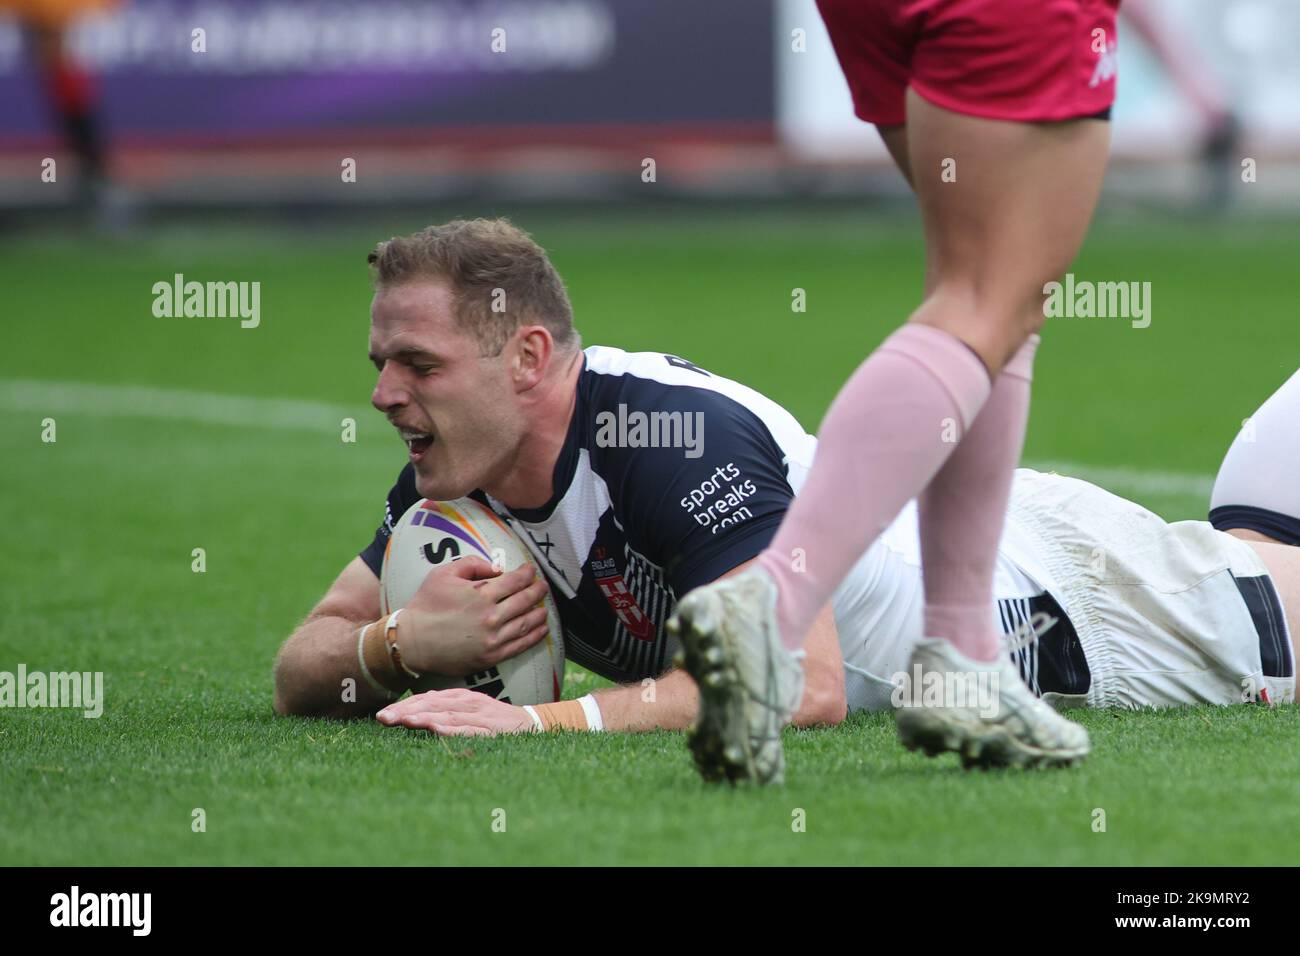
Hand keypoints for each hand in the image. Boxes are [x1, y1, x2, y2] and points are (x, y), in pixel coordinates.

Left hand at [375, 688, 534, 736]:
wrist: (533, 724)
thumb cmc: (496, 720)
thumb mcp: (470, 709)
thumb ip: (447, 708)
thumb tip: (419, 707)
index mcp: (461, 697)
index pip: (427, 699)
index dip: (403, 705)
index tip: (382, 714)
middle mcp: (469, 702)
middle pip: (432, 705)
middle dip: (406, 711)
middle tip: (382, 718)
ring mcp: (481, 715)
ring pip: (447, 714)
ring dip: (423, 717)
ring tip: (402, 721)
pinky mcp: (492, 729)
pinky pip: (469, 728)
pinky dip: (452, 728)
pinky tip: (436, 728)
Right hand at [398, 557, 550, 677]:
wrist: (411, 642)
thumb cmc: (425, 606)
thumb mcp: (443, 574)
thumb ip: (471, 564)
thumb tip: (497, 568)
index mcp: (481, 594)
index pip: (514, 581)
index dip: (527, 573)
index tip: (531, 570)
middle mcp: (491, 616)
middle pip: (525, 600)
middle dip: (537, 590)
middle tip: (542, 586)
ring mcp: (493, 638)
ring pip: (526, 623)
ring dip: (539, 613)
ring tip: (544, 607)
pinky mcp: (491, 656)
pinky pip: (520, 645)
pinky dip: (535, 636)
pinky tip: (542, 629)